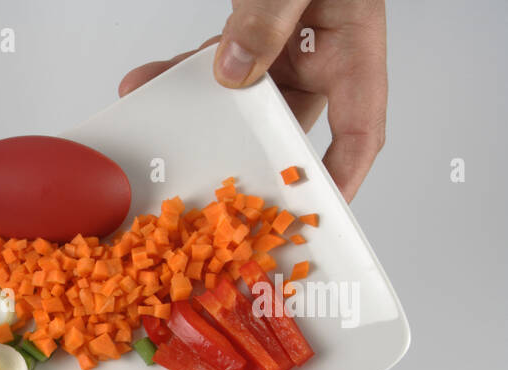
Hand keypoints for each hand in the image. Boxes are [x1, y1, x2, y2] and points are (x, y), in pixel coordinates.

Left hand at [118, 0, 386, 201]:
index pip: (359, 130)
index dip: (338, 177)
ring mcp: (285, 40)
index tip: (310, 212)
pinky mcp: (252, 27)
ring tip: (152, 107)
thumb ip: (267, 17)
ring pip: (240, 93)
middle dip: (237, 142)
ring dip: (195, 105)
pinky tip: (148, 78)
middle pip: (283, 120)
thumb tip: (232, 70)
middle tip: (201, 171)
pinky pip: (217, 61)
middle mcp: (320, 49)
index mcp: (353, 44)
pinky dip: (182, 71)